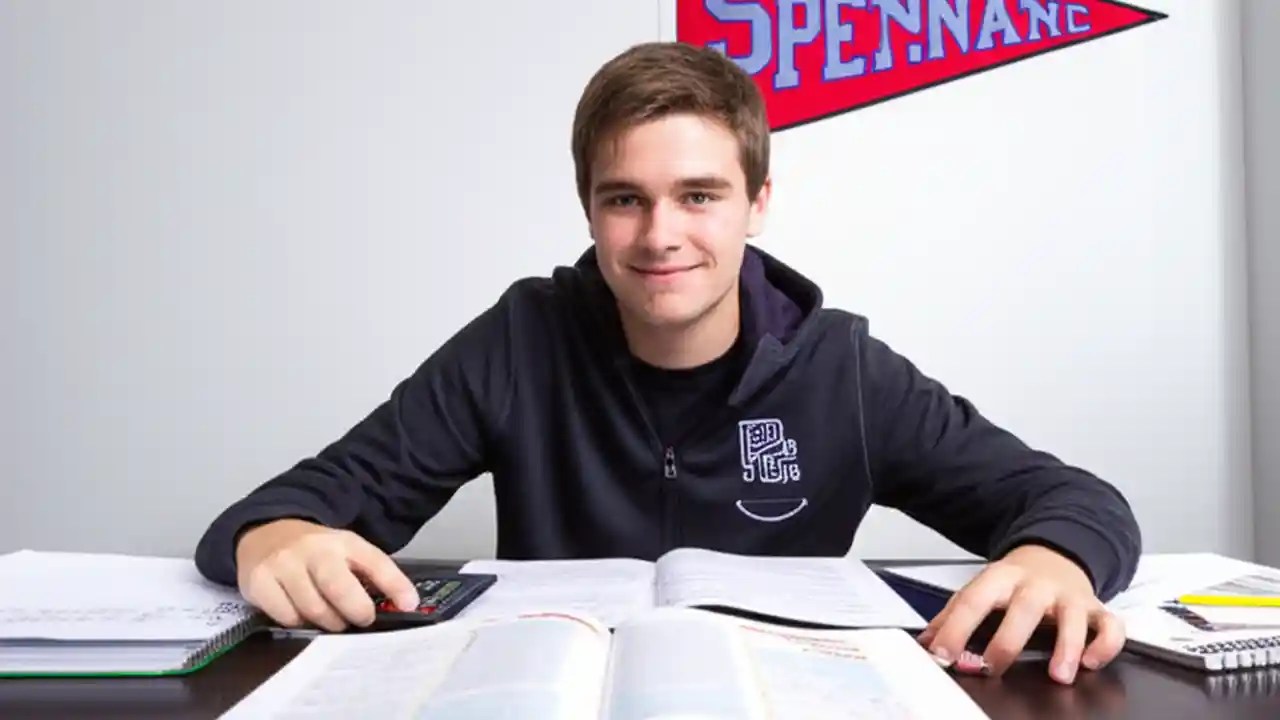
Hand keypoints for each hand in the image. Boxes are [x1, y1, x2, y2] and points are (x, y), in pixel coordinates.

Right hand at [234, 518, 418, 631]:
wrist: (265, 533)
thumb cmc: (315, 552)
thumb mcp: (348, 553)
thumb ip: (375, 575)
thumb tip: (407, 604)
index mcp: (344, 541)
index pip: (375, 561)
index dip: (396, 585)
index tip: (409, 605)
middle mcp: (314, 550)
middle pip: (340, 589)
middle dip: (356, 612)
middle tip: (360, 619)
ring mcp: (284, 564)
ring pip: (314, 610)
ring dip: (328, 623)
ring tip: (331, 617)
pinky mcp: (259, 581)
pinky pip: (287, 618)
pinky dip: (299, 623)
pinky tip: (301, 612)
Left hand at [917, 544, 1125, 683]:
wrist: (1055, 554)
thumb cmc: (1014, 581)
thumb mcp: (981, 589)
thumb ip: (953, 615)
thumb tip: (926, 642)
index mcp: (1000, 578)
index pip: (974, 600)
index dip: (955, 628)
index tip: (942, 654)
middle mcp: (1036, 585)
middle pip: (1023, 608)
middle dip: (1006, 641)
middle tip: (990, 668)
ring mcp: (1068, 596)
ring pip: (1073, 617)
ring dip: (1067, 646)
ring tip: (1058, 675)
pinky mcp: (1095, 608)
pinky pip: (1109, 625)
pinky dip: (1105, 644)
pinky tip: (1091, 662)